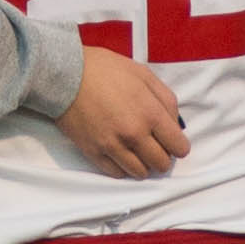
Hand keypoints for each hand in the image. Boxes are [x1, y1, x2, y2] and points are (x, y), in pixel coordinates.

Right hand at [56, 44, 186, 180]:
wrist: (65, 74)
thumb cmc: (105, 70)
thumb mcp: (143, 74)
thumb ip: (166, 99)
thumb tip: (174, 124)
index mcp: (150, 113)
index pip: (179, 147)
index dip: (179, 146)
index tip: (172, 142)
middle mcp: (134, 134)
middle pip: (161, 164)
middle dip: (163, 157)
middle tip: (154, 146)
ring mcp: (112, 146)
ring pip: (140, 173)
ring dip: (143, 164)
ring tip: (137, 152)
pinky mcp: (93, 152)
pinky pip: (116, 173)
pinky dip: (123, 168)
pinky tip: (121, 155)